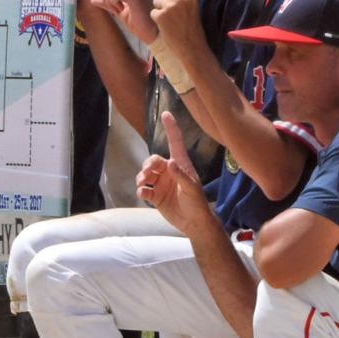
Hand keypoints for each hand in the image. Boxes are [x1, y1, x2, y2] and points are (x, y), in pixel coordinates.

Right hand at [136, 111, 213, 235]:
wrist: (193, 223)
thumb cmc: (197, 203)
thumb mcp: (191, 189)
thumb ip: (181, 176)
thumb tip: (169, 163)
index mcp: (180, 164)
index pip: (175, 142)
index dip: (171, 128)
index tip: (166, 114)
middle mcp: (169, 171)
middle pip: (153, 160)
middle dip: (147, 164)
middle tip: (146, 174)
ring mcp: (162, 184)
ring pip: (145, 174)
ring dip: (141, 176)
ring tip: (142, 183)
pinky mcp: (156, 196)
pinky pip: (144, 189)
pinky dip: (141, 190)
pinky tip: (143, 193)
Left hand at [149, 0, 206, 56]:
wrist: (192, 48)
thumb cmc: (191, 31)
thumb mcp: (191, 10)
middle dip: (164, 0)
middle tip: (173, 15)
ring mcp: (171, 6)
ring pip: (156, 1)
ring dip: (160, 11)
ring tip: (170, 23)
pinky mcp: (161, 15)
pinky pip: (153, 12)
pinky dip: (156, 20)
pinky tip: (166, 27)